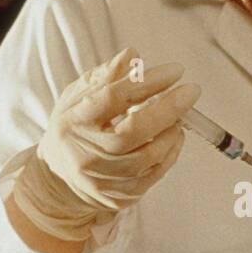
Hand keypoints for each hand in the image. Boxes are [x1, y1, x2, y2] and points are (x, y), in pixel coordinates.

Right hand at [11, 47, 200, 242]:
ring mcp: (103, 179)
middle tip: (192, 91)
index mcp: (73, 121)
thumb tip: (133, 55)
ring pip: (147, 156)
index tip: (175, 71)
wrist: (59, 180)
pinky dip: (170, 153)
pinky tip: (175, 136)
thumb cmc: (74, 128)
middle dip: (168, 109)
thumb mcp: (77, 97)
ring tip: (181, 116)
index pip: (113, 98)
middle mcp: (86, 153)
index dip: (147, 82)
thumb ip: (104, 76)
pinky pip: (154, 174)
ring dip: (172, 132)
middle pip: (133, 132)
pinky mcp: (119, 197)